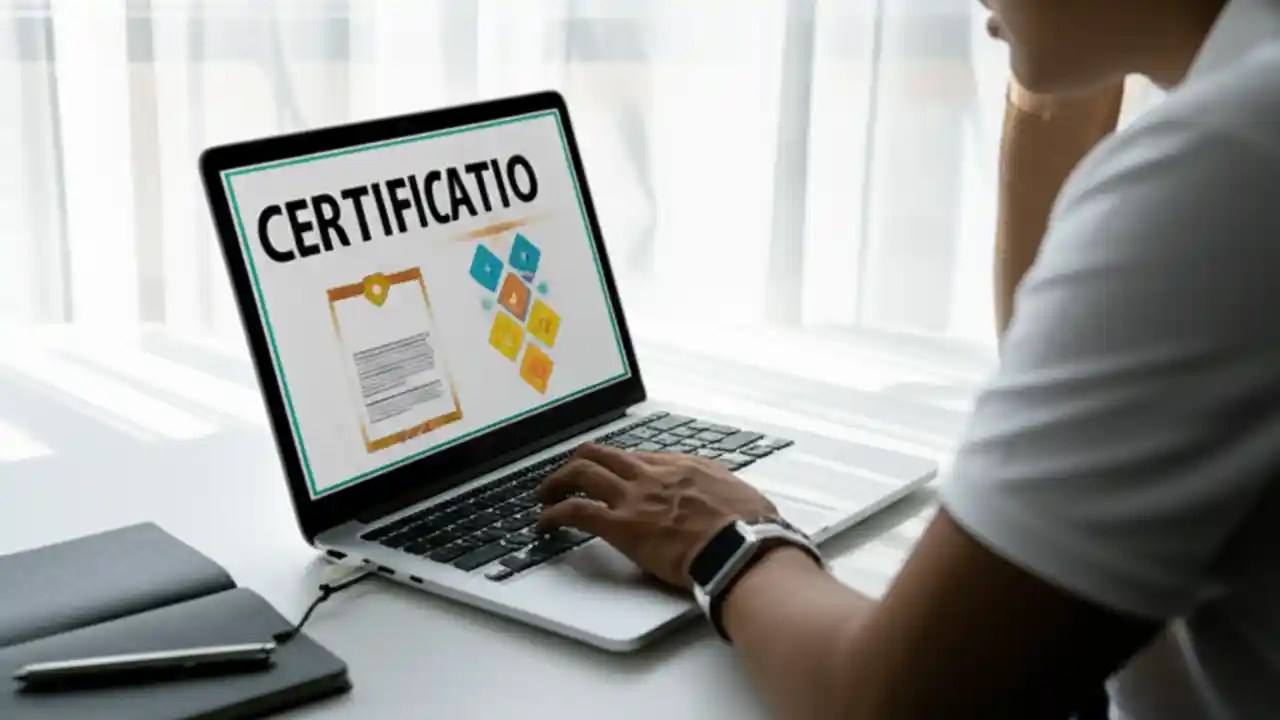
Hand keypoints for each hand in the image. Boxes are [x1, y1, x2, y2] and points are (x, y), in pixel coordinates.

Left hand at [536, 444, 777, 588]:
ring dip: (557, 482)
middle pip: (603, 453)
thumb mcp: (743, 496)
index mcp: (683, 466)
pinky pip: (575, 510)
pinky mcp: (621, 524)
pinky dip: (552, 515)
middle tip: (566, 476)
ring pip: (581, 472)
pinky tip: (543, 525)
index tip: (610, 474)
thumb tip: (730, 503)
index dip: (617, 465)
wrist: (742, 548)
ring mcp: (635, 496)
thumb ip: (724, 494)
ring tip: (544, 495)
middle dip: (578, 462)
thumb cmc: (750, 529)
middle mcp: (653, 474)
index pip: (638, 456)